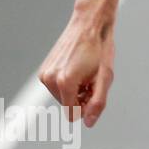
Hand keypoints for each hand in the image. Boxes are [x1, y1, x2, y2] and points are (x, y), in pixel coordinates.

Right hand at [38, 13, 114, 127]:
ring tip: (87, 71)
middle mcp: (50, 79)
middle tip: (93, 78)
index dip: (87, 107)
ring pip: (62, 96)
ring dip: (76, 90)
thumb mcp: (105, 78)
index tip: (95, 90)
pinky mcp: (43, 69)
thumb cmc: (100, 50)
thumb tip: (88, 123)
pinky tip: (78, 67)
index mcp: (65, 82)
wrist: (89, 24)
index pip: (72, 114)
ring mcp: (44, 74)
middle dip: (81, 97)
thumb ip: (97, 103)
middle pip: (67, 105)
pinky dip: (68, 83)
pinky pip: (57, 87)